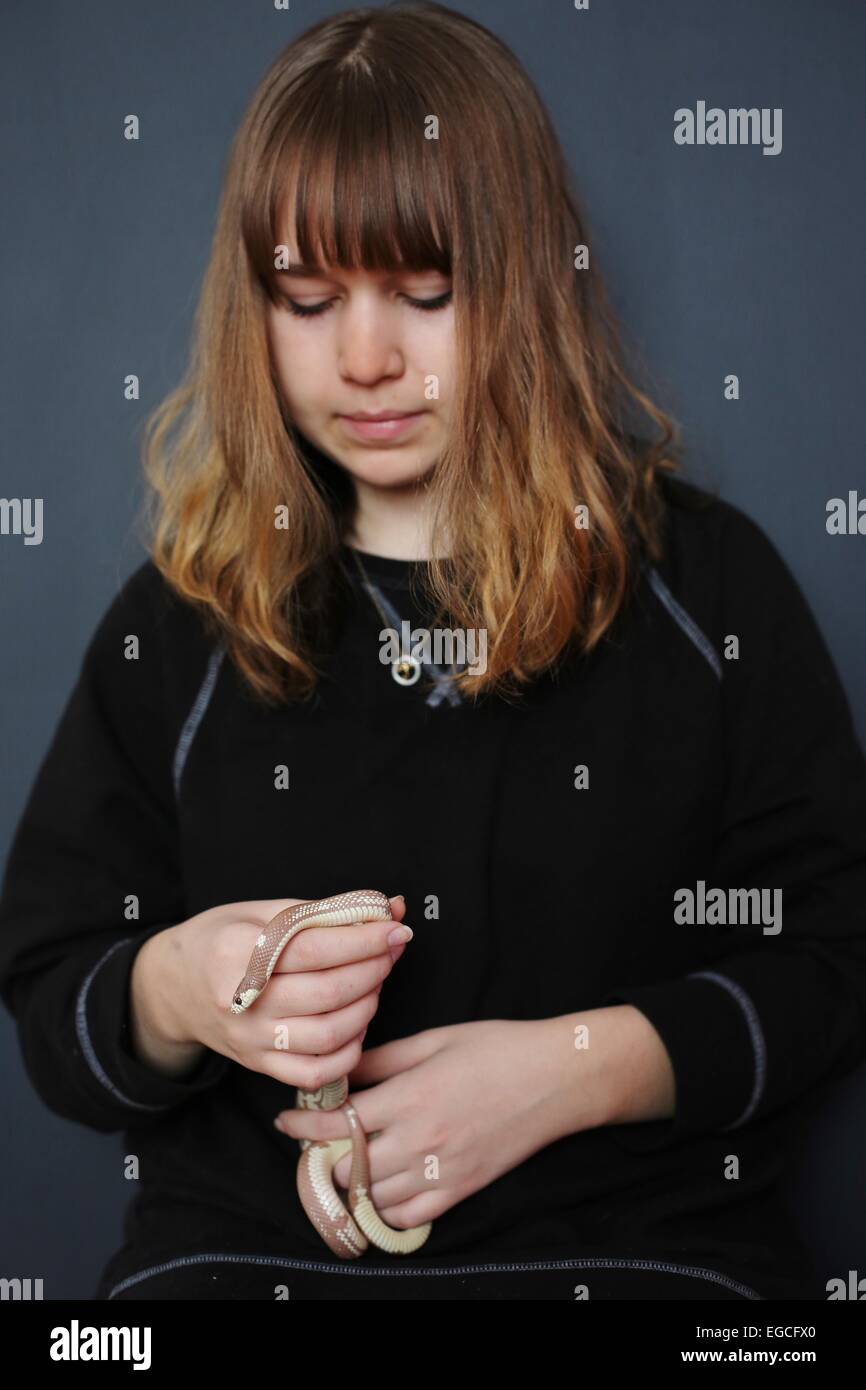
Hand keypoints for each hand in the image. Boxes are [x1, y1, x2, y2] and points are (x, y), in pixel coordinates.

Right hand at [131, 895, 410, 1084]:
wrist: (172, 987)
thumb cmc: (221, 939)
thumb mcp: (261, 911)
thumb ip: (324, 911)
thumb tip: (387, 906)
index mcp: (239, 951)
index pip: (316, 949)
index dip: (365, 940)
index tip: (396, 928)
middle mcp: (243, 1001)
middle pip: (328, 993)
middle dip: (374, 970)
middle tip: (389, 952)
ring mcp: (251, 1039)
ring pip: (328, 1036)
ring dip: (366, 1008)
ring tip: (373, 984)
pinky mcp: (258, 1064)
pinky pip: (314, 1072)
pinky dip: (347, 1052)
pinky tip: (355, 1025)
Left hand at [274, 1018, 577, 1230]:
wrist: (556, 1078)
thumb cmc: (496, 1048)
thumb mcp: (434, 1040)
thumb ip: (384, 1059)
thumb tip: (343, 1070)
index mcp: (410, 1097)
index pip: (338, 1123)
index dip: (303, 1124)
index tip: (286, 1120)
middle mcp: (420, 1141)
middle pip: (346, 1168)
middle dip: (320, 1157)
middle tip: (312, 1144)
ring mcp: (441, 1171)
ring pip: (372, 1199)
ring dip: (349, 1186)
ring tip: (342, 1167)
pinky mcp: (461, 1190)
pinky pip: (409, 1218)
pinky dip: (386, 1211)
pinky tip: (380, 1191)